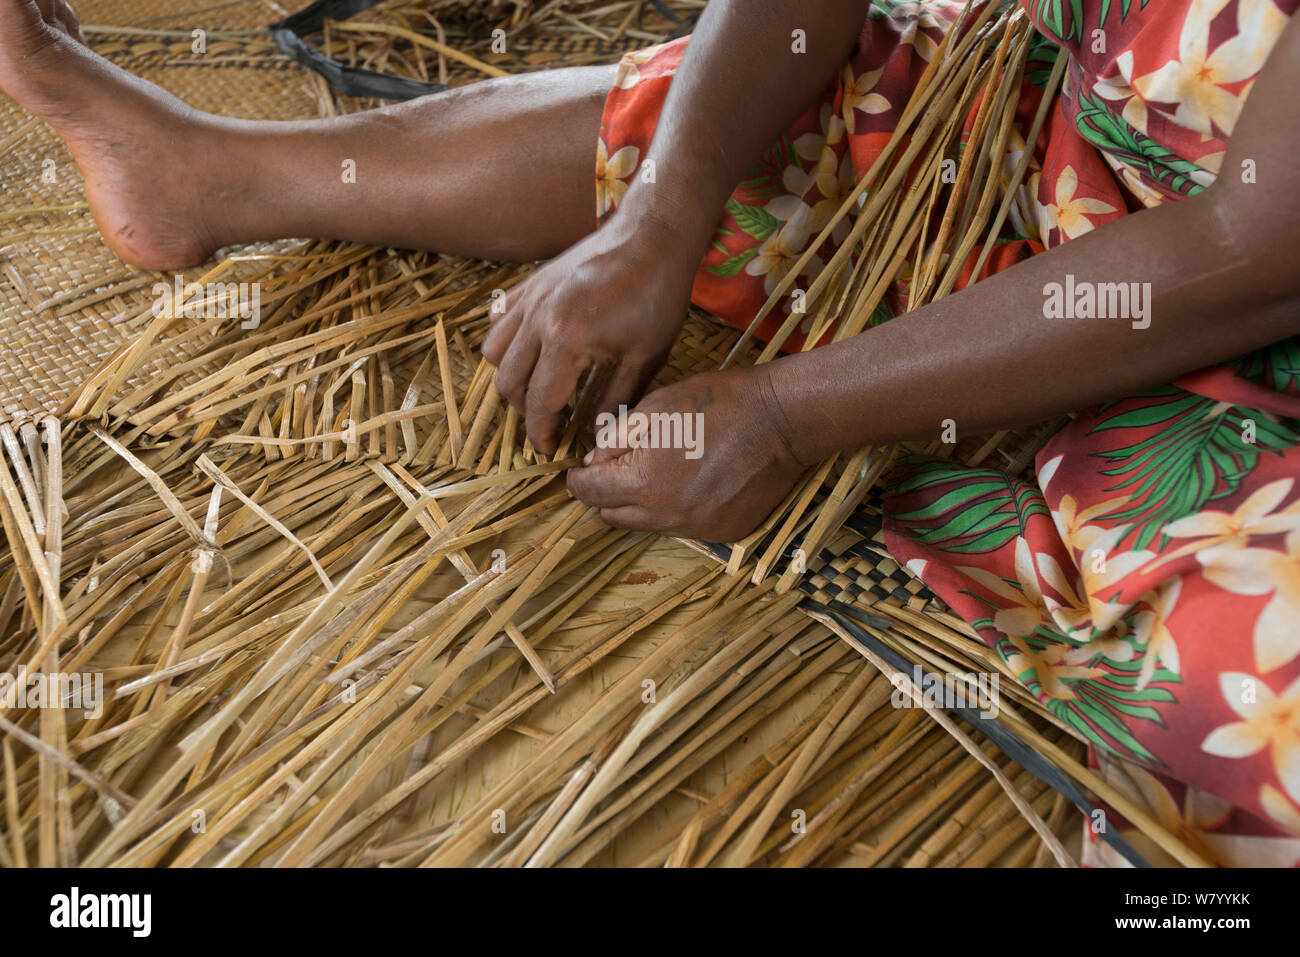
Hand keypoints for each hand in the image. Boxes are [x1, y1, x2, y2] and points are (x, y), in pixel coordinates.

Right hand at [482, 215, 697, 455]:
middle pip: (508, 381)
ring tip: (536, 385)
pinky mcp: (532, 282)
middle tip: (548, 421)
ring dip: (509, 375)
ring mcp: (531, 298)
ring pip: (494, 350)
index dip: (541, 433)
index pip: (540, 402)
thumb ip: (617, 398)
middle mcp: (538, 320)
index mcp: (566, 343)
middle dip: (525, 410)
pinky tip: (530, 346)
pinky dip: (505, 338)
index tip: (550, 449)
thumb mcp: (645, 356)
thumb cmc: (657, 296)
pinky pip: (500, 317)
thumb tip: (598, 433)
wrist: (653, 236)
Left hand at [566, 365, 807, 541]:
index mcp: (641, 482)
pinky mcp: (723, 533)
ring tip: (661, 471)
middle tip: (618, 468)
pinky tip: (694, 482)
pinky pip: (683, 528)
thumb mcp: (654, 408)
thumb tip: (592, 462)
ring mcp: (696, 529)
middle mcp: (665, 516)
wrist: (780, 421)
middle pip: (612, 516)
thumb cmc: (716, 404)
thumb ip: (615, 439)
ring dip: (643, 503)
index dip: (579, 478)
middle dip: (607, 494)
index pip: (588, 492)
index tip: (580, 468)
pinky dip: (678, 510)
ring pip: (647, 525)